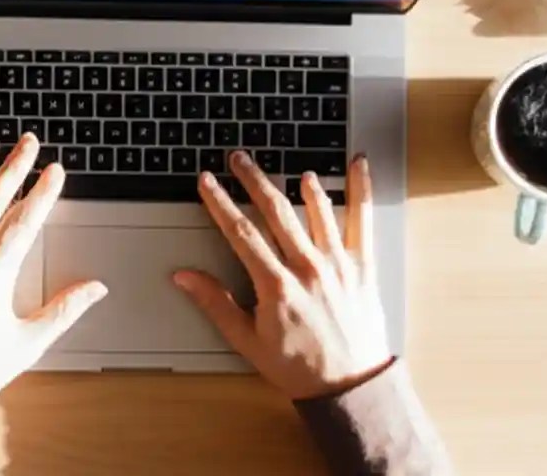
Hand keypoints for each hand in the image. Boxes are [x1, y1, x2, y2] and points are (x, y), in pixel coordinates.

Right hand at [175, 151, 391, 399]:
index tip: (208, 182)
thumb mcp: (247, 341)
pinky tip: (358, 164)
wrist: (350, 386)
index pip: (241, 232)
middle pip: (275, 211)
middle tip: (239, 159)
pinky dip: (361, 189)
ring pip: (316, 210)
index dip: (220, 203)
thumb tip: (184, 277)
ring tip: (286, 166)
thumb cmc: (299, 367)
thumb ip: (215, 303)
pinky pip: (363, 219)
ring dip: (300, 183)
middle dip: (253, 180)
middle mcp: (307, 268)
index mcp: (276, 286)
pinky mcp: (363, 265)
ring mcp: (338, 264)